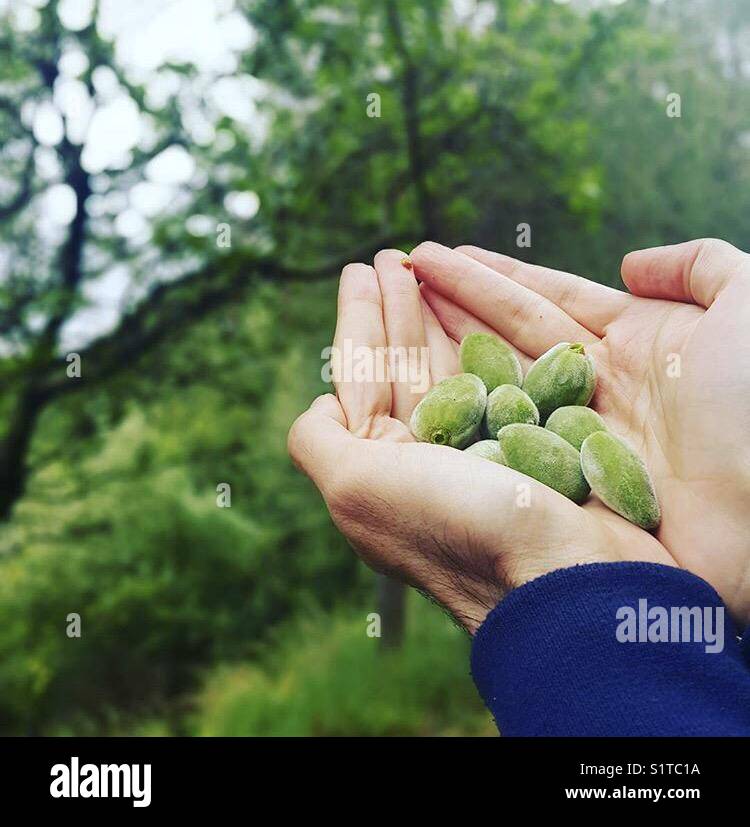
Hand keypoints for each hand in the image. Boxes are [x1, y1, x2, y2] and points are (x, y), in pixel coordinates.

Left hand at [288, 250, 672, 632]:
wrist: (563, 577)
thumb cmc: (455, 527)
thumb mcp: (356, 489)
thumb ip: (318, 442)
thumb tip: (319, 404)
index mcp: (378, 469)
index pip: (359, 377)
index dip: (357, 320)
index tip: (358, 270)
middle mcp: (425, 460)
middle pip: (402, 364)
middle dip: (394, 308)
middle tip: (389, 254)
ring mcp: (481, 451)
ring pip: (451, 365)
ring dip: (436, 313)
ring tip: (427, 263)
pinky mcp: (532, 444)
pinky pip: (503, 375)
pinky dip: (490, 336)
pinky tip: (484, 305)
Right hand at [411, 239, 749, 624]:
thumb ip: (698, 264)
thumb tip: (630, 263)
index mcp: (638, 340)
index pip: (549, 298)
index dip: (492, 276)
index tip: (437, 258)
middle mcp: (600, 387)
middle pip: (511, 333)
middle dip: (454, 301)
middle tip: (396, 274)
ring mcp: (577, 435)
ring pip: (499, 380)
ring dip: (447, 347)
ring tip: (394, 312)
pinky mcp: (562, 480)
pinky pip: (500, 436)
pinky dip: (462, 413)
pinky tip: (419, 390)